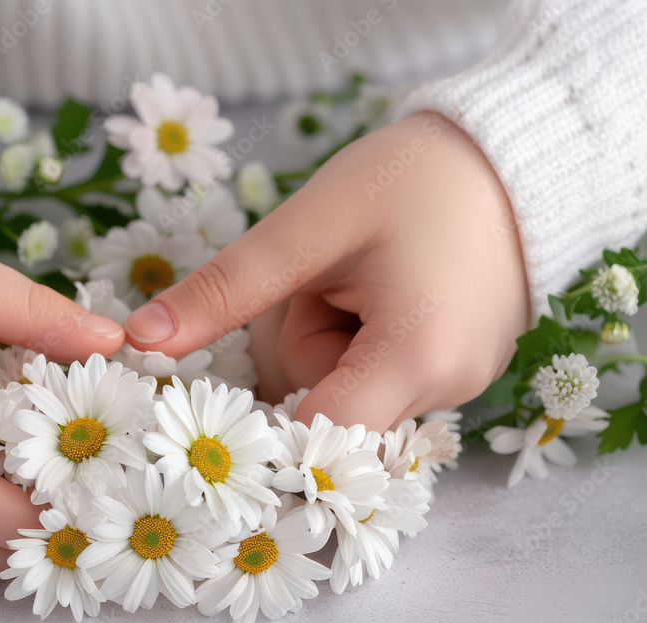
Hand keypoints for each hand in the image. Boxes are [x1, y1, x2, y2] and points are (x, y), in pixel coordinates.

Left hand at [124, 112, 528, 431]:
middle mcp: (447, 389)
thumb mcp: (306, 228)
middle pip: (328, 409)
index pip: (311, 439)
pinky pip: (385, 374)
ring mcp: (461, 382)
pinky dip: (368, 339)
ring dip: (337, 338)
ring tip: (370, 273)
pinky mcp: (463, 367)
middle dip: (307, 346)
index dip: (260, 421)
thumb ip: (224, 292)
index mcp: (415, 359)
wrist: (514, 149)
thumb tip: (141, 340)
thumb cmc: (412, 177)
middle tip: (332, 282)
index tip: (226, 385)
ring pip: (353, 389)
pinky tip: (391, 287)